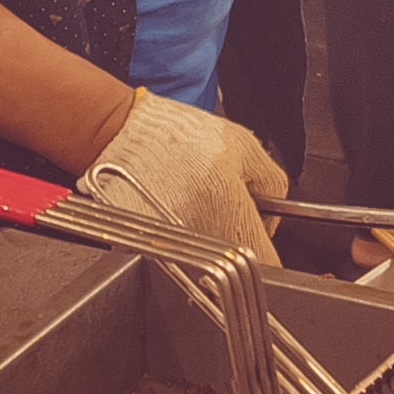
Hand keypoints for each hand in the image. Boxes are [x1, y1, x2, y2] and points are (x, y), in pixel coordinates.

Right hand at [78, 87, 287, 260]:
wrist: (120, 132)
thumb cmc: (175, 133)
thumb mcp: (243, 144)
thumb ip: (271, 181)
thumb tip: (273, 214)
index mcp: (229, 209)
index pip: (264, 261)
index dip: (270, 255)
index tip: (264, 242)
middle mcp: (201, 234)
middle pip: (233, 259)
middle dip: (236, 238)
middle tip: (226, 208)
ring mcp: (173, 243)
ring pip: (208, 256)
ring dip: (209, 235)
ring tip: (196, 201)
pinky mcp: (149, 244)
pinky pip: (179, 249)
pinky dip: (182, 233)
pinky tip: (176, 204)